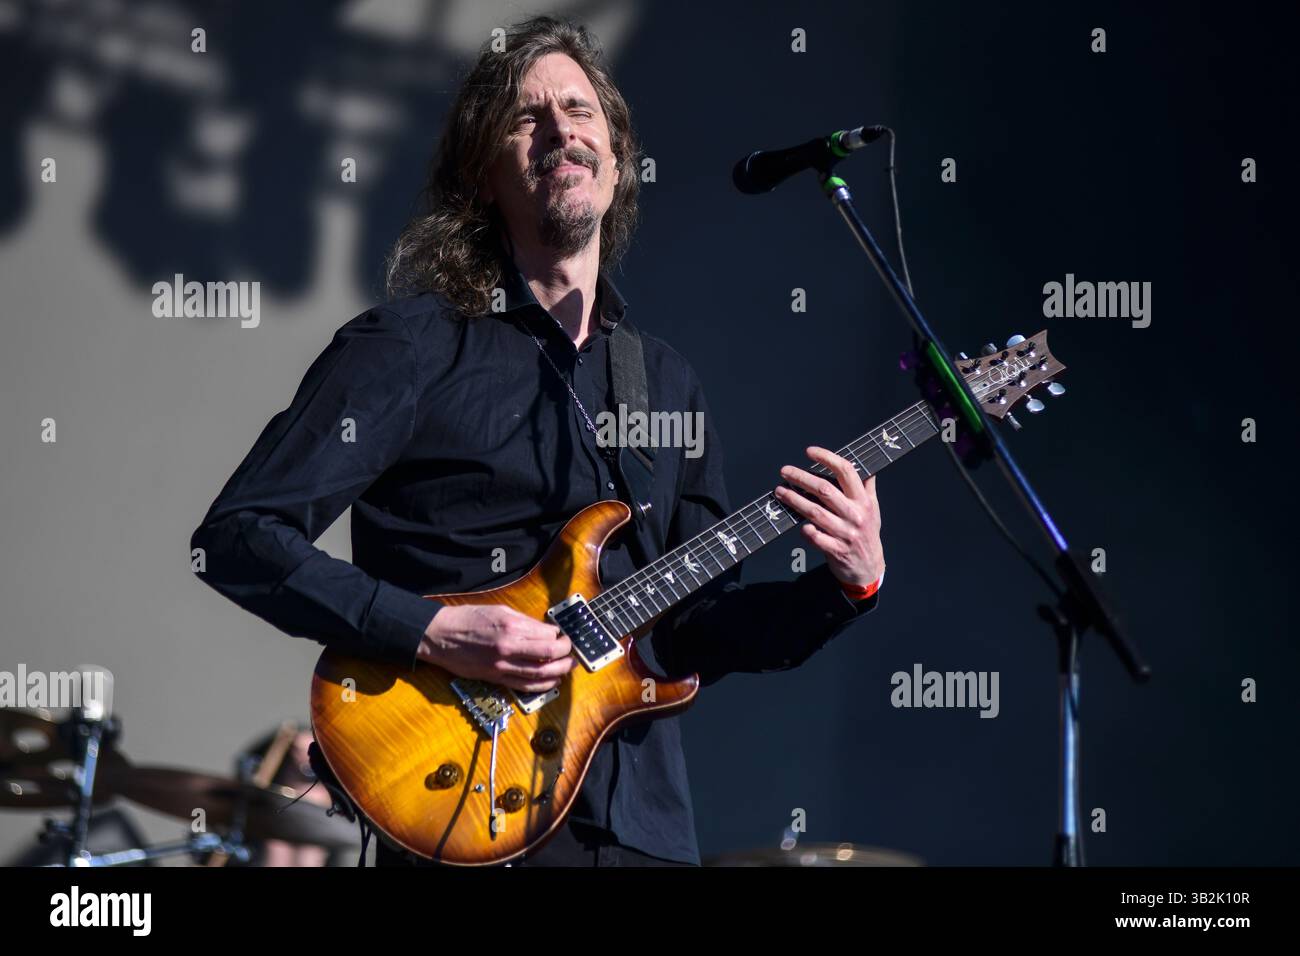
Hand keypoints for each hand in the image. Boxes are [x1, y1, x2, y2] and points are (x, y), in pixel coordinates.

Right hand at [418, 605, 573, 691]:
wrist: (440, 635)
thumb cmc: (467, 619)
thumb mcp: (498, 610)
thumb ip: (523, 621)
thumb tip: (545, 630)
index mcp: (510, 625)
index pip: (547, 633)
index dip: (558, 635)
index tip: (561, 634)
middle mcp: (508, 646)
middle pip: (549, 653)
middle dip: (566, 653)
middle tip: (571, 651)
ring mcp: (502, 665)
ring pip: (540, 673)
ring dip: (559, 671)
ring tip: (568, 667)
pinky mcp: (495, 678)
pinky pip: (524, 685)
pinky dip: (542, 685)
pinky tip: (552, 681)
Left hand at [774, 446, 884, 587]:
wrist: (869, 568)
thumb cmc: (868, 534)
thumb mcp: (873, 509)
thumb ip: (867, 488)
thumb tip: (866, 466)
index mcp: (863, 501)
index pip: (846, 472)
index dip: (827, 458)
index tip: (809, 452)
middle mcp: (855, 514)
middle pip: (825, 490)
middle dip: (801, 478)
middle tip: (785, 471)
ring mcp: (845, 533)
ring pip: (815, 512)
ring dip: (795, 500)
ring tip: (780, 491)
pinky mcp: (836, 550)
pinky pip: (816, 538)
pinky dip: (805, 530)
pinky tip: (797, 524)